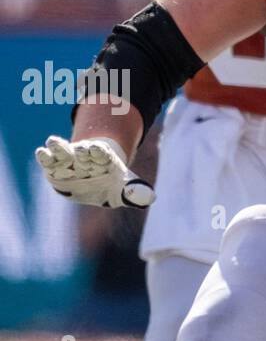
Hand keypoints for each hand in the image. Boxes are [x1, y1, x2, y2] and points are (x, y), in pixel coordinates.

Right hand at [35, 135, 154, 208]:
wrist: (93, 180)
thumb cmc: (110, 184)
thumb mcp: (123, 190)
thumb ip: (134, 193)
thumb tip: (150, 198)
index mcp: (104, 161)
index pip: (102, 155)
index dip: (99, 152)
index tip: (96, 149)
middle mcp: (85, 158)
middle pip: (82, 152)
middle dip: (82, 151)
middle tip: (83, 150)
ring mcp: (68, 160)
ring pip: (62, 150)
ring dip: (59, 147)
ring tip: (53, 142)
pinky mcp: (53, 167)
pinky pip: (47, 160)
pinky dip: (44, 156)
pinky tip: (41, 153)